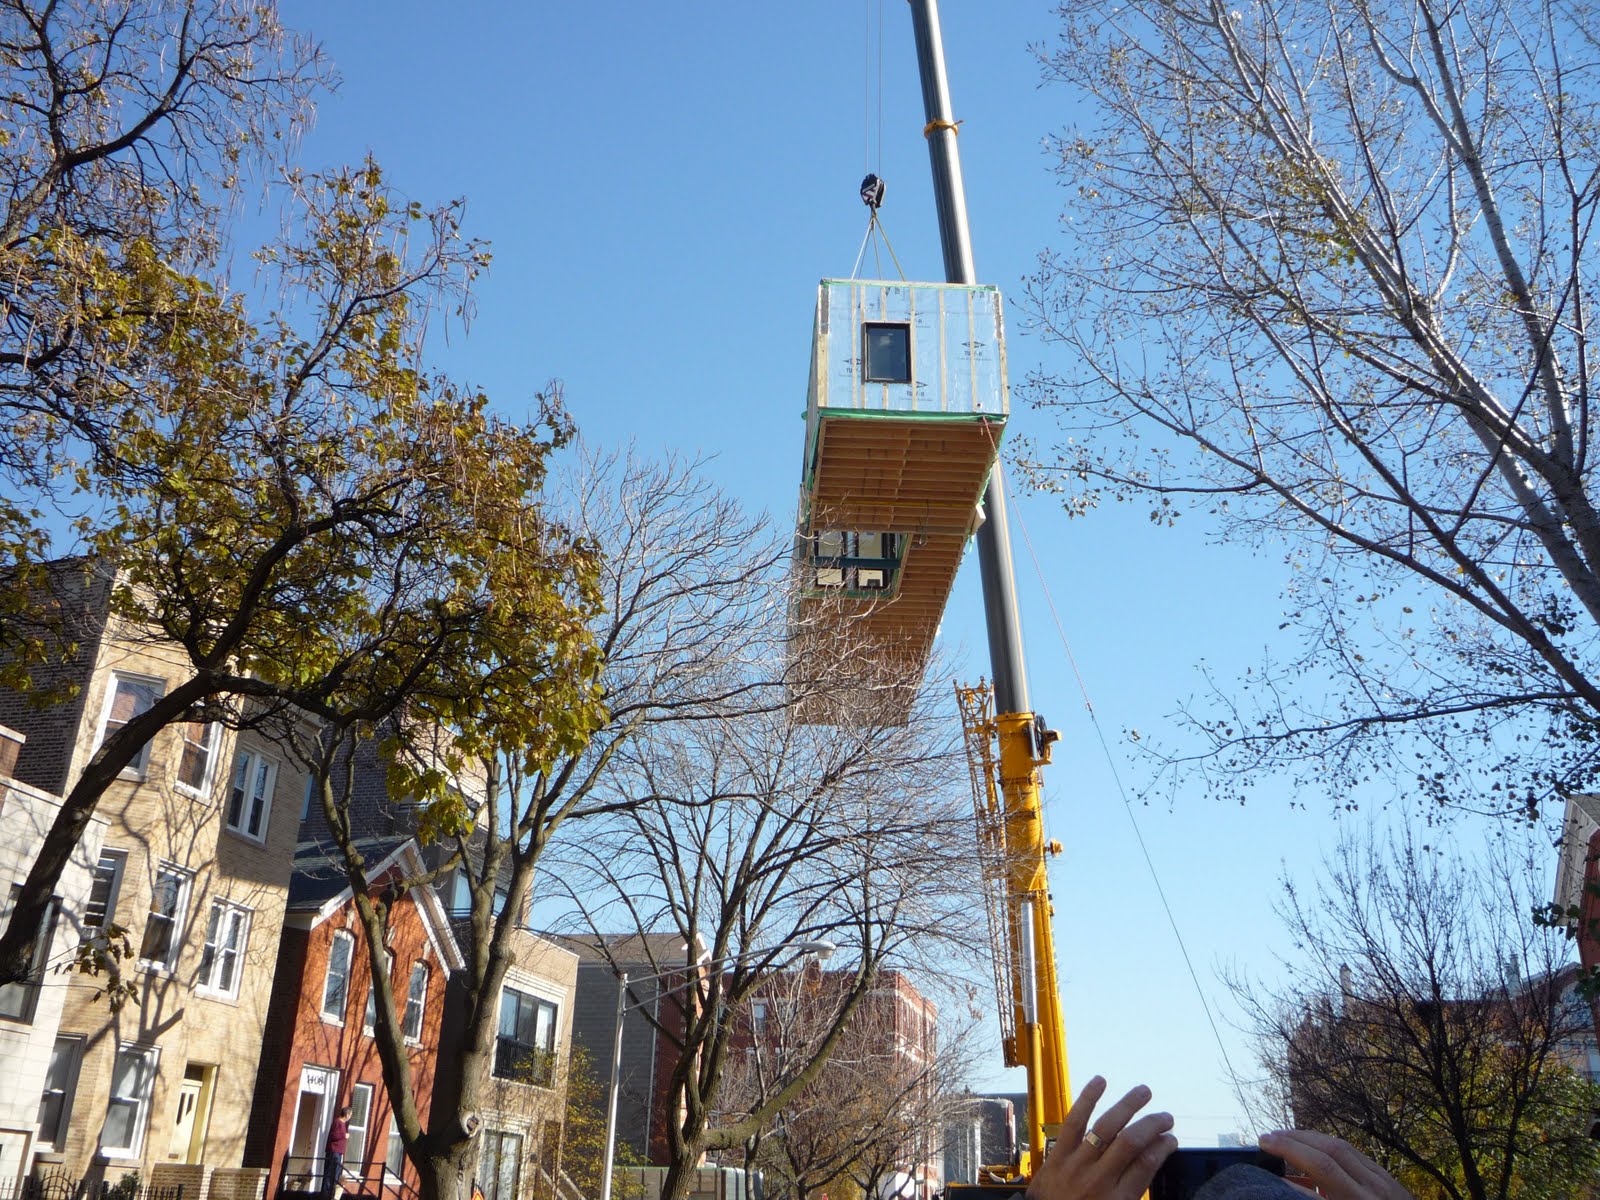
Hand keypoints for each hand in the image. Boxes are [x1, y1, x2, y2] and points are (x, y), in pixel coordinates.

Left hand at [1024, 1076, 1176, 1199]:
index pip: (1146, 1165)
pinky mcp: (1057, 1155)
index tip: (1171, 1139)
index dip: (1162, 1148)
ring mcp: (1076, 1164)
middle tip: (1167, 1117)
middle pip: (1130, 1143)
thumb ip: (1133, 1188)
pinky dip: (1087, 1099)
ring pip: (1105, 1127)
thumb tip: (1152, 1157)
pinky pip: (1073, 1122)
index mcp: (1118, 1199)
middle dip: (1152, 1125)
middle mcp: (1099, 1180)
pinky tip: (1100, 1081)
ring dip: (1127, 1106)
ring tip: (1144, 1092)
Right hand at [1259, 1130, 1414, 1199]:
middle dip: (1295, 1139)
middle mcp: (1372, 1190)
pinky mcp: (1387, 1179)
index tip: (1264, 1145)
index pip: (1323, 1168)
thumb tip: (1286, 1183)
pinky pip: (1355, 1154)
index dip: (1291, 1151)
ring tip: (1284, 1137)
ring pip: (1343, 1147)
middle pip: (1331, 1151)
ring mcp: (1383, 1181)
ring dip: (1309, 1137)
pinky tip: (1312, 1147)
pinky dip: (1328, 1146)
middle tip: (1267, 1137)